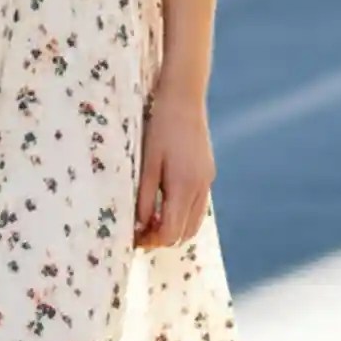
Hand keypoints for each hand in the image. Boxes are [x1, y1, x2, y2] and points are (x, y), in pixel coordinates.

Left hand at [133, 90, 215, 249]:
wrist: (184, 99)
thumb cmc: (159, 128)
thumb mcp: (146, 164)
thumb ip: (145, 198)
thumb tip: (140, 227)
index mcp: (184, 186)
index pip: (171, 232)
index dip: (152, 241)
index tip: (133, 238)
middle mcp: (201, 188)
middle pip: (184, 233)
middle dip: (162, 238)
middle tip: (139, 232)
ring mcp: (207, 182)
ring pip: (193, 223)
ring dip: (173, 228)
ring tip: (150, 219)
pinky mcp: (208, 175)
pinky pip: (197, 207)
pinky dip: (182, 215)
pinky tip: (164, 204)